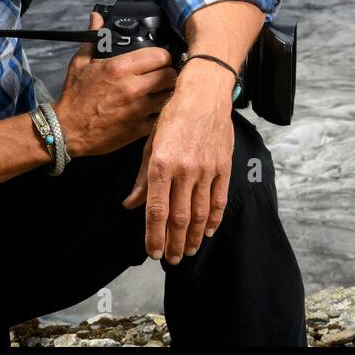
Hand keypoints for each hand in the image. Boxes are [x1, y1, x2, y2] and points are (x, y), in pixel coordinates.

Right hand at [54, 11, 176, 158]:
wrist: (67, 130)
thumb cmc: (75, 96)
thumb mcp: (80, 62)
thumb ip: (94, 37)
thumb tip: (96, 17)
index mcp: (120, 67)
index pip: (161, 55)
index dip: (163, 56)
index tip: (158, 59)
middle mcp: (133, 87)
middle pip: (171, 75)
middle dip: (168, 73)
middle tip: (162, 75)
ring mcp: (138, 109)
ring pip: (170, 95)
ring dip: (167, 92)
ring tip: (160, 91)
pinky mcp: (140, 128)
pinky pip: (162, 116)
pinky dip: (161, 112)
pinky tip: (154, 109)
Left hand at [122, 66, 234, 263]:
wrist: (204, 95)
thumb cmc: (174, 116)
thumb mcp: (150, 144)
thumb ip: (142, 178)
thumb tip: (130, 205)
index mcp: (161, 164)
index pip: (156, 210)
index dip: (154, 236)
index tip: (153, 252)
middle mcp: (184, 170)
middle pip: (179, 218)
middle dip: (175, 243)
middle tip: (172, 259)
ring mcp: (206, 170)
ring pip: (201, 213)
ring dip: (195, 237)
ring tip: (190, 250)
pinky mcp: (223, 167)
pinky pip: (219, 200)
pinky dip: (214, 219)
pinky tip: (209, 231)